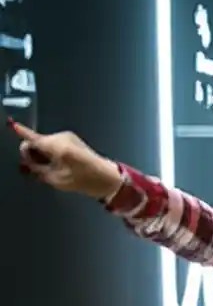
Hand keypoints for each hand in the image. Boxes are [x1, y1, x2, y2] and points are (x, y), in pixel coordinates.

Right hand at [9, 119, 125, 198]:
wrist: (106, 178)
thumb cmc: (84, 180)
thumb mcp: (54, 178)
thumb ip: (36, 168)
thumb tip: (25, 161)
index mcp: (58, 146)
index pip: (33, 138)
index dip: (22, 136)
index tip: (13, 126)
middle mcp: (62, 137)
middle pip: (37, 141)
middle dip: (34, 154)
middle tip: (40, 169)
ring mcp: (68, 136)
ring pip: (45, 143)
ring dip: (44, 154)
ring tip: (54, 169)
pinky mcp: (72, 139)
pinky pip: (54, 143)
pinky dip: (52, 152)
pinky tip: (59, 164)